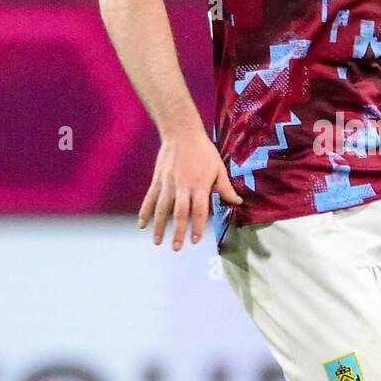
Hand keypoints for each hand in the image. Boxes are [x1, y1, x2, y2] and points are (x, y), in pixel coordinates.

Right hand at [138, 129, 242, 249]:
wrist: (182, 132)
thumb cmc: (203, 150)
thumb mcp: (218, 167)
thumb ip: (226, 188)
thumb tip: (238, 202)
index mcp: (199, 185)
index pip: (199, 210)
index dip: (197, 226)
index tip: (195, 240)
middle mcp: (182, 186)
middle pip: (180, 213)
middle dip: (178, 232)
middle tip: (176, 248)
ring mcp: (168, 183)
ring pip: (162, 208)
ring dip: (160, 226)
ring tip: (158, 241)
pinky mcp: (158, 179)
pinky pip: (150, 198)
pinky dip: (145, 212)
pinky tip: (142, 224)